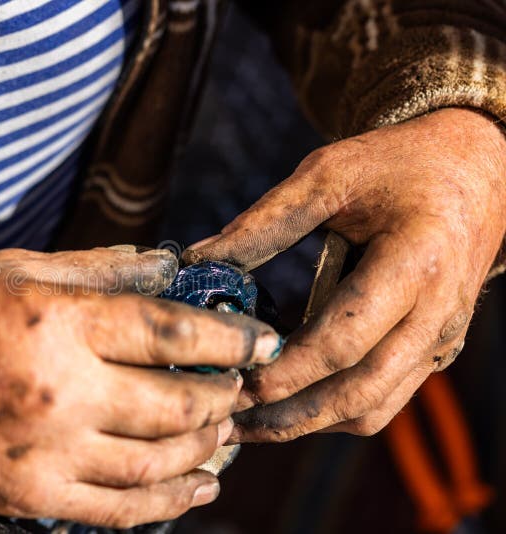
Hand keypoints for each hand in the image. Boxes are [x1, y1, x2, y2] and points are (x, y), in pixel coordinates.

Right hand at [0, 246, 281, 526]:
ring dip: (207, 447)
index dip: (229, 336)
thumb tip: (165, 266)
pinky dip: (170, 503)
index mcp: (56, 322)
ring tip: (225, 432)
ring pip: (159, 461)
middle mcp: (62, 390)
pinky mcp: (31, 496)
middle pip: (178, 401)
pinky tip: (198, 490)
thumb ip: (96, 268)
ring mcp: (48, 452)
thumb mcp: (11, 270)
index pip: (170, 331)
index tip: (261, 340)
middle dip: (225, 394)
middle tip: (241, 385)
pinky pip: (121, 510)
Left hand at [183, 108, 505, 441]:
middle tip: (231, 421)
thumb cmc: (400, 164)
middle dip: (291, 416)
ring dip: (310, 424)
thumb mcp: (329, 175)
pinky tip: (290, 403)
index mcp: (415, 263)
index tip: (235, 382)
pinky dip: (335, 411)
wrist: (479, 167)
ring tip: (250, 423)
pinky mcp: (435, 349)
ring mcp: (442, 338)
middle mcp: (437, 313)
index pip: (345, 340)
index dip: (286, 370)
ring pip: (375, 408)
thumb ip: (265, 221)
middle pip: (361, 393)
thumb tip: (197, 261)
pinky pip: (385, 397)